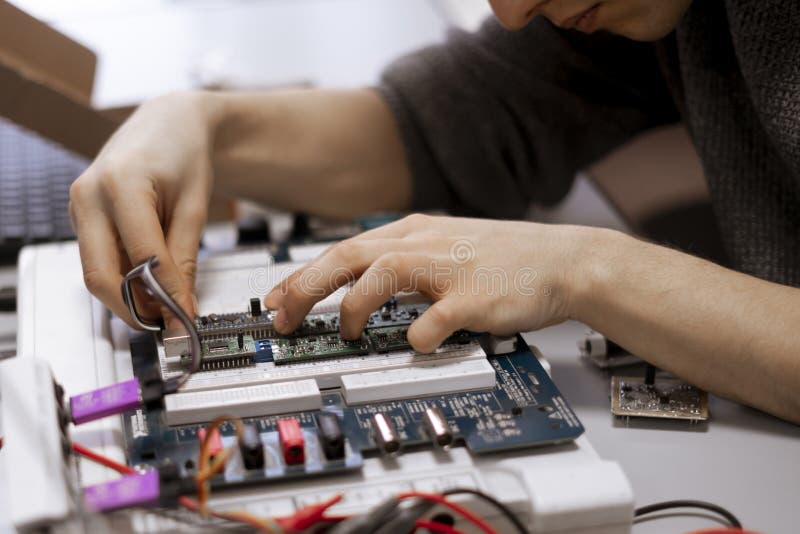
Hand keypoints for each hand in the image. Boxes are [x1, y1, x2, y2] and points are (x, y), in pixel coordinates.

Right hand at [69, 92, 215, 327]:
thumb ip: (184, 258)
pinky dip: (123, 277)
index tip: (183, 320)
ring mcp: (79, 205)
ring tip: (164, 305)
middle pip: (100, 274)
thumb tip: (181, 305)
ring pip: (95, 271)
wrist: (168, 124)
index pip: (141, 257)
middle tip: (167, 325)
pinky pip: (98, 258)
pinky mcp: (82, 216)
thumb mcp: (195, 206)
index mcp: (120, 184)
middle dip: (133, 308)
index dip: (163, 296)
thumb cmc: (184, 154)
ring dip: (127, 296)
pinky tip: (149, 282)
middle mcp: (89, 195)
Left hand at [264, 214, 591, 351]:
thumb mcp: (442, 246)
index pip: (342, 249)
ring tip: (347, 333)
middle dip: (305, 288)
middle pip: (347, 257)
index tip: (276, 299)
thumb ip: (401, 263)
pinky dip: (414, 336)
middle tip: (282, 318)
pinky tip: (416, 344)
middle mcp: (423, 244)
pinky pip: (430, 321)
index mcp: (412, 232)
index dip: (302, 275)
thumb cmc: (502, 258)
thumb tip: (356, 286)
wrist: (561, 260)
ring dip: (354, 309)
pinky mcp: (473, 298)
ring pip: (379, 277)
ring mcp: (448, 269)